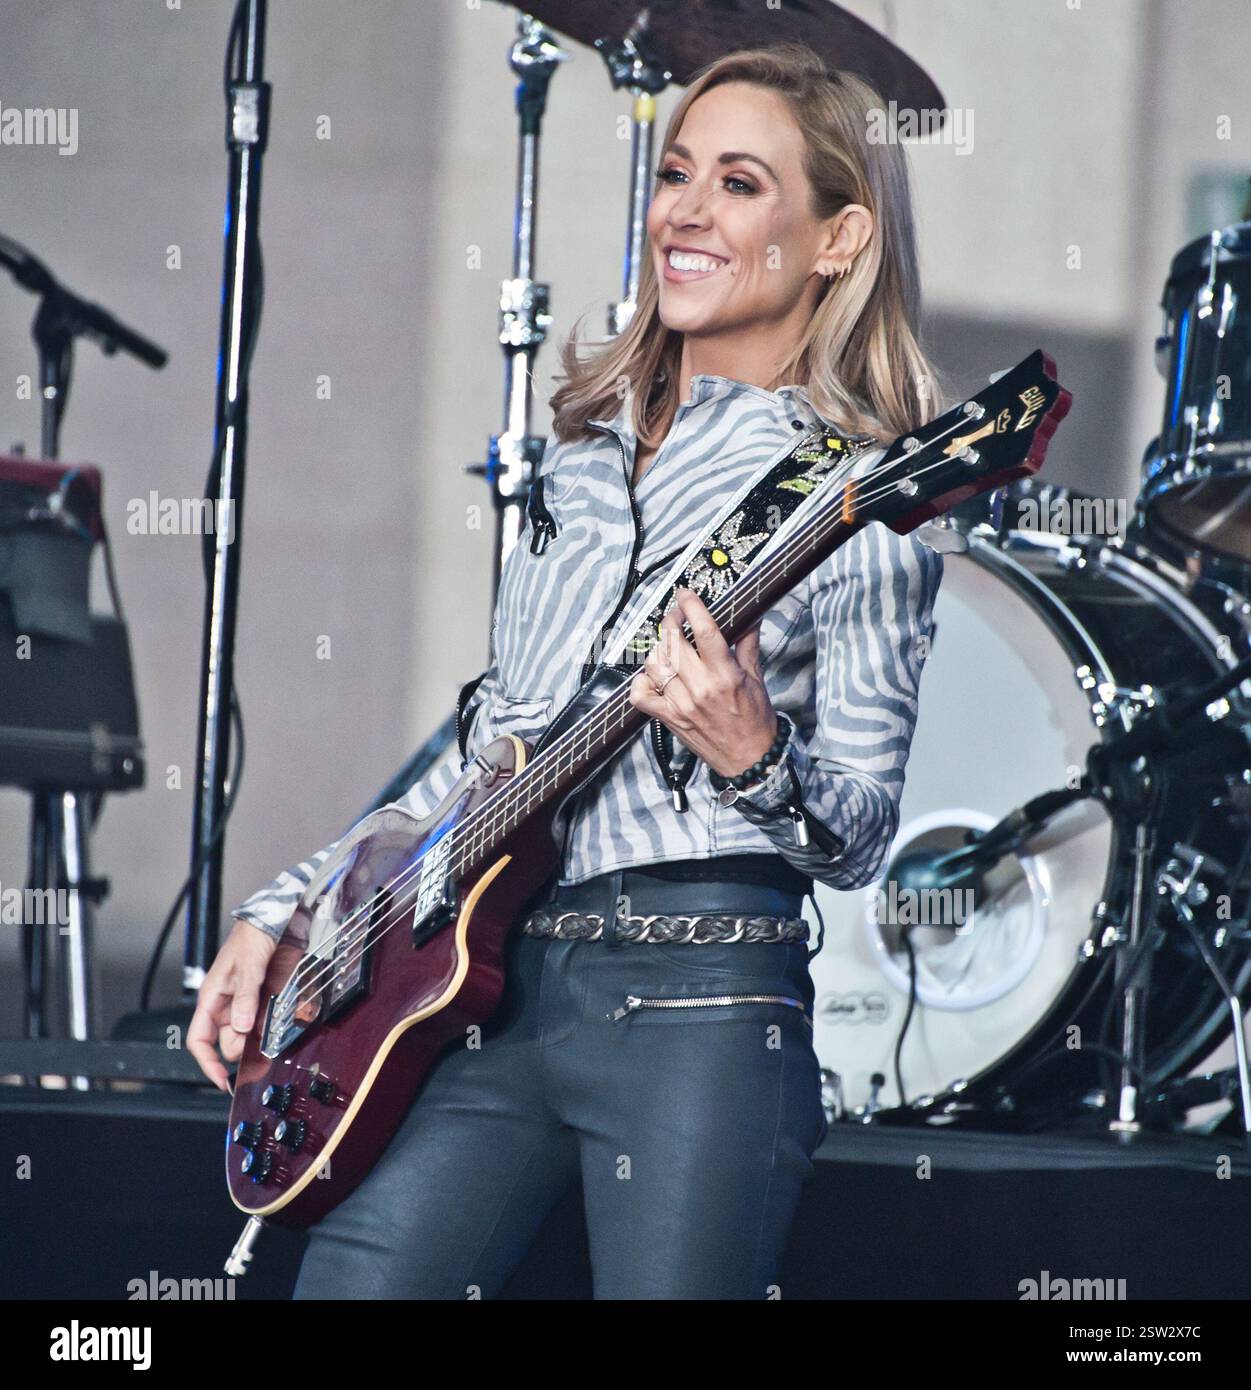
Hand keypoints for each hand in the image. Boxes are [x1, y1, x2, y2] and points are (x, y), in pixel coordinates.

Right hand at [187, 918, 278, 1092]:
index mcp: (212, 998)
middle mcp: (226, 1005)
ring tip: (272, 1034)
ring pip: (248, 1034)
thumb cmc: (250, 937)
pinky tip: (278, 1025)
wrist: (272, 920)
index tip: (221, 1079)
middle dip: (243, 1049)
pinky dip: (270, 1027)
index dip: (207, 1062)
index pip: (200, 1039)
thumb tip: (241, 1027)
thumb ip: (244, 997)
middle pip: (228, 1042)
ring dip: (259, 1038)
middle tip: (262, 1049)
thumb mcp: (247, 966)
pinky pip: (263, 1021)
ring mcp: (244, 1003)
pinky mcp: (261, 1000)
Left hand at [628, 587, 777, 778]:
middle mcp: (700, 688)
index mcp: (725, 675)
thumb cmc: (755, 721)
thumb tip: (750, 617)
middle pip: (673, 643)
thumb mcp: (756, 679)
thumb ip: (747, 645)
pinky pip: (641, 696)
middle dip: (671, 622)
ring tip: (669, 648)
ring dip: (659, 649)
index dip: (692, 607)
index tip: (686, 595)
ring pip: (654, 664)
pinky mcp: (669, 718)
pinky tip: (654, 676)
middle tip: (677, 618)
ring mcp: (680, 704)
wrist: (750, 759)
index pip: (704, 631)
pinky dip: (641, 682)